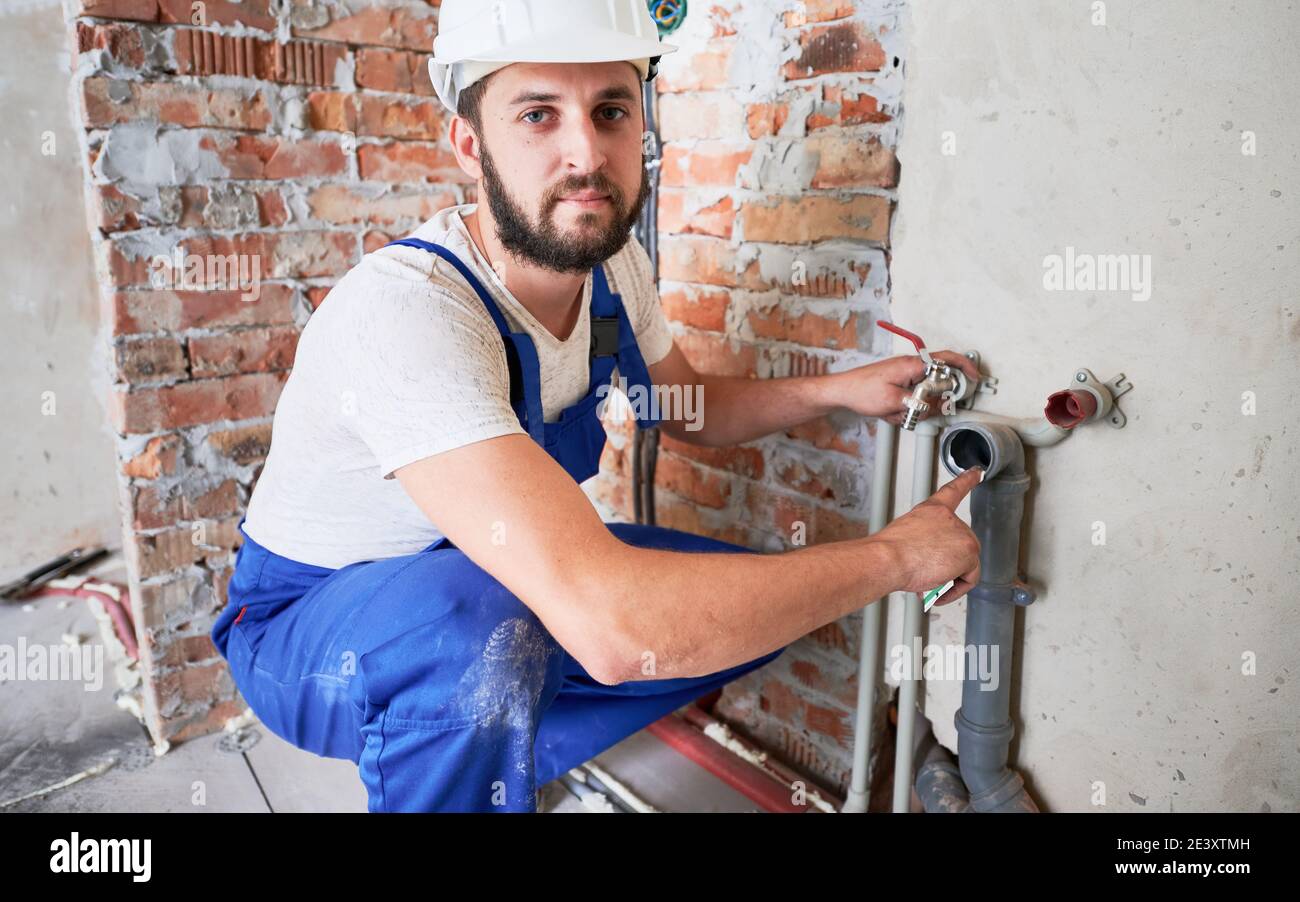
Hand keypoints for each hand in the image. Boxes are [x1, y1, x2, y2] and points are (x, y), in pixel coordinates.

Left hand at [835, 351, 980, 423]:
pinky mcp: (898, 383)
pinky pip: (911, 398)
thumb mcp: (895, 402)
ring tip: (895, 412)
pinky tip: (889, 412)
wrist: (841, 391)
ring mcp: (904, 374)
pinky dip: (903, 409)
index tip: (975, 378)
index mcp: (912, 365)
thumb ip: (922, 403)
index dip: (964, 367)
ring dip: (912, 408)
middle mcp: (910, 366)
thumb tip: (942, 404)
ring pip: (923, 394)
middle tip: (919, 411)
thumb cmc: (861, 391)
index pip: (947, 360)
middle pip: (937, 383)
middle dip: (929, 402)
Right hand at [871, 467, 982, 605]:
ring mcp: (962, 534)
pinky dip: (955, 590)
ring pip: (965, 566)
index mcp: (932, 510)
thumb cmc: (888, 552)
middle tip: (924, 577)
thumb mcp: (905, 537)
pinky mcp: (969, 553)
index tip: (977, 472)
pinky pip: (969, 580)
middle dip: (945, 567)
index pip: (953, 491)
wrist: (888, 559)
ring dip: (947, 581)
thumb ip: (924, 543)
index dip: (967, 479)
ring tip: (926, 584)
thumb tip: (928, 564)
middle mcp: (951, 519)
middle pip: (960, 547)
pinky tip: (939, 592)